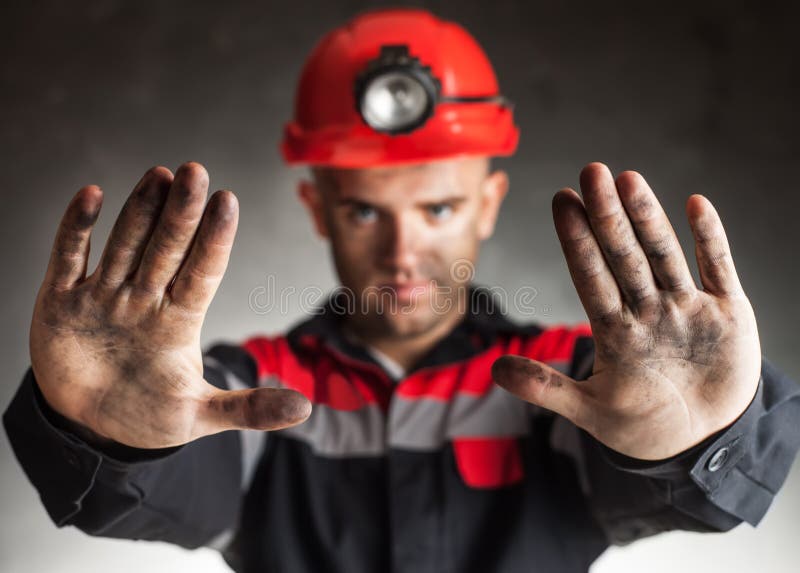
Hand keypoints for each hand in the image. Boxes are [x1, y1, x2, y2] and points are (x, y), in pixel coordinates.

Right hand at [30, 163, 310, 448]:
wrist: (89, 426)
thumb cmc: (146, 416)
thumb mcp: (199, 416)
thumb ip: (248, 409)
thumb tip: (305, 408)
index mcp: (178, 322)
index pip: (202, 273)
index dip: (214, 240)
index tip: (228, 202)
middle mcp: (144, 301)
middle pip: (167, 250)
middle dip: (181, 214)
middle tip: (195, 172)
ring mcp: (103, 298)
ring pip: (124, 246)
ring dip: (139, 211)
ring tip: (159, 175)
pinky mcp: (62, 301)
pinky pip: (69, 259)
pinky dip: (76, 230)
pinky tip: (92, 196)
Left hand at [492, 163, 760, 459]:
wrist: (701, 443)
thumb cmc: (643, 425)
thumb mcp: (589, 410)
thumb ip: (545, 387)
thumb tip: (494, 370)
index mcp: (615, 330)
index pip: (590, 276)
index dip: (576, 240)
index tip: (560, 201)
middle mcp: (648, 310)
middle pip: (623, 255)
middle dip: (607, 215)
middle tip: (590, 172)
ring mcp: (686, 309)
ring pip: (664, 255)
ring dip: (648, 219)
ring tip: (629, 179)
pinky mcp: (727, 315)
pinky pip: (718, 270)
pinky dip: (710, 240)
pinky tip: (695, 205)